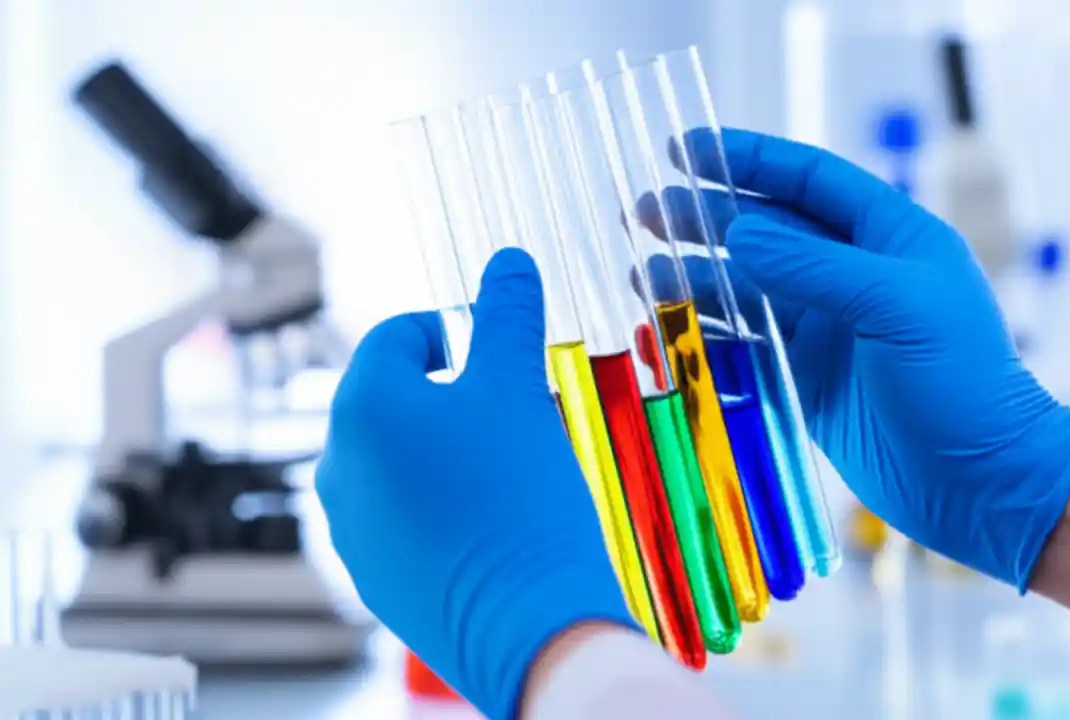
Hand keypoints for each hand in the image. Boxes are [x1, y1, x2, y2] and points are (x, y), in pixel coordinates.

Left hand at [317, 248, 636, 718]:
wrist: (526, 622)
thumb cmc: (516, 497)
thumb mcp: (518, 388)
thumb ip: (507, 315)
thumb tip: (509, 261)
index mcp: (364, 405)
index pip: (397, 336)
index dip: (451, 332)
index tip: (494, 354)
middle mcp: (338, 463)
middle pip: (393, 399)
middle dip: (448, 395)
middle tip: (507, 414)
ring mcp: (350, 526)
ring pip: (395, 461)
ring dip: (441, 452)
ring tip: (501, 471)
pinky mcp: (372, 576)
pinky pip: (399, 516)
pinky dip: (436, 505)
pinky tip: (486, 521)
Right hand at [646, 128, 1069, 589]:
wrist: (985, 484)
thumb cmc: (964, 385)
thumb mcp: (897, 308)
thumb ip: (816, 268)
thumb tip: (738, 233)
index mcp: (890, 239)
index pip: (810, 181)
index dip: (748, 159)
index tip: (683, 149)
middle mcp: (855, 278)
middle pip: (767, 233)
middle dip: (705, 220)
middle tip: (644, 213)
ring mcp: (829, 331)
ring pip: (747, 293)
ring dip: (696, 282)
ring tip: (643, 273)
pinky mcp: (808, 382)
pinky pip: (745, 351)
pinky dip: (705, 342)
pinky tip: (664, 336)